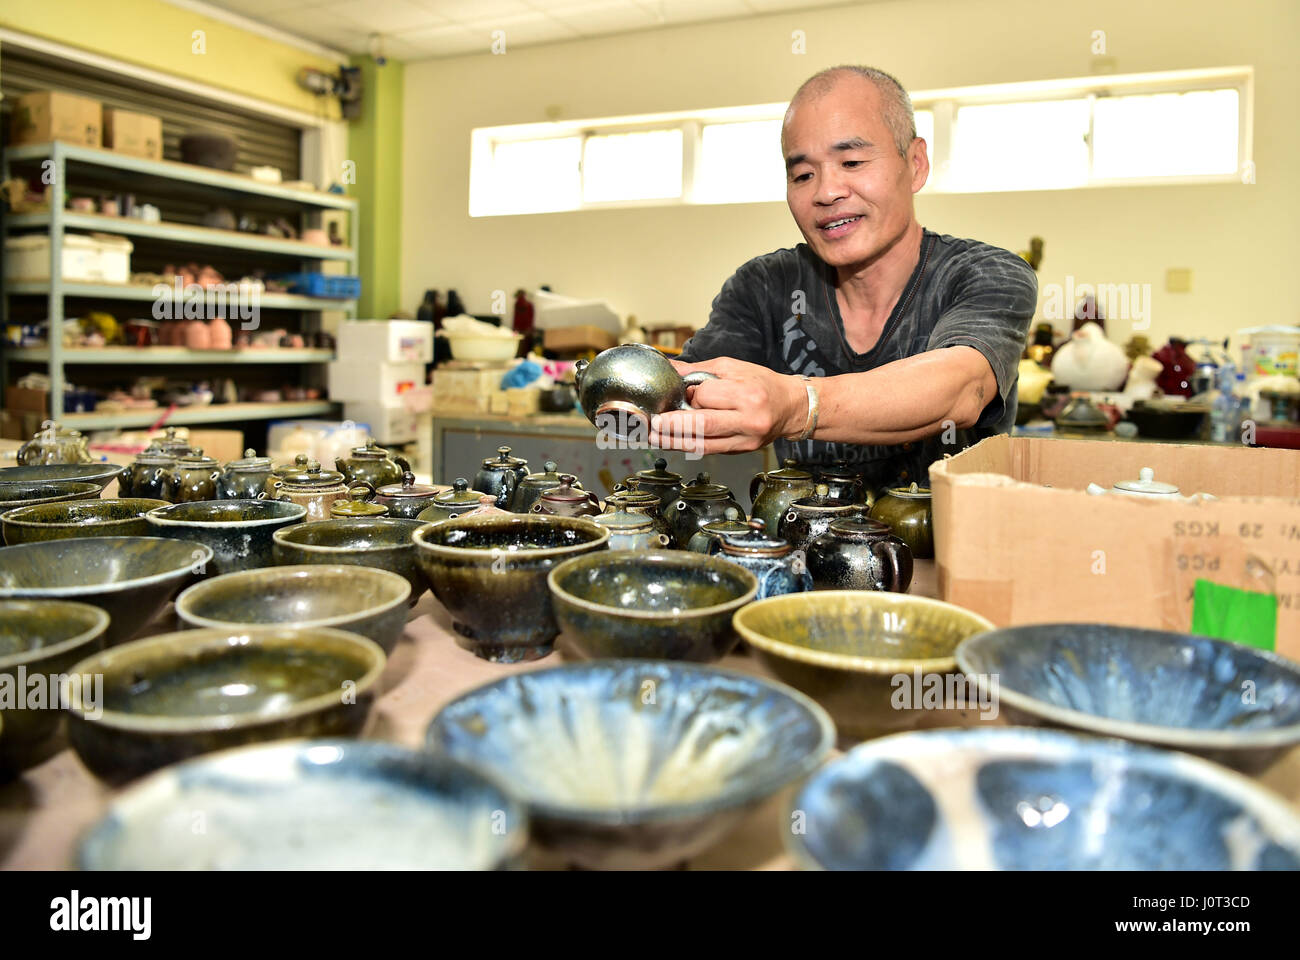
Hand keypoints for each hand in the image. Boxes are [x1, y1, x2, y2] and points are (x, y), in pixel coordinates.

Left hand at [648, 357, 806, 453]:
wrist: (791, 407)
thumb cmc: (763, 384)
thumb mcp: (733, 368)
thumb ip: (700, 371)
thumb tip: (670, 370)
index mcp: (748, 395)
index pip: (708, 396)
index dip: (693, 394)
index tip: (687, 391)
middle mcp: (748, 421)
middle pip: (704, 425)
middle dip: (674, 425)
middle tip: (654, 423)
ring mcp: (745, 440)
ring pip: (703, 443)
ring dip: (675, 441)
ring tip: (654, 437)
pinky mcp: (741, 451)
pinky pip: (709, 450)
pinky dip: (689, 445)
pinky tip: (672, 442)